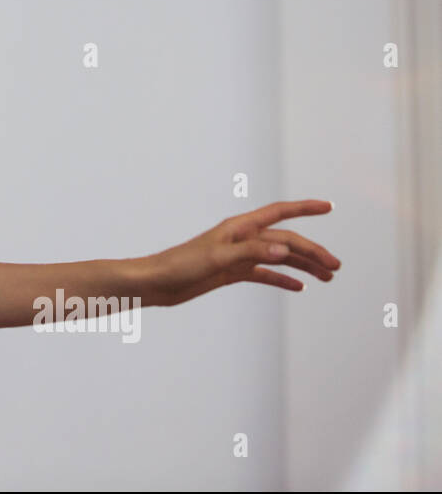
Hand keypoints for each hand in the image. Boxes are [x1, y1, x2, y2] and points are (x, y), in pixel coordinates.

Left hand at [143, 199, 339, 306]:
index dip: (305, 208)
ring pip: (279, 258)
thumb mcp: (218, 258)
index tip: (329, 206)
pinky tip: (299, 287)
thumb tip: (285, 250)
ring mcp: (238, 255)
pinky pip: (264, 274)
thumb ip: (251, 252)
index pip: (280, 213)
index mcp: (239, 227)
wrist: (157, 283)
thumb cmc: (180, 265)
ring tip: (327, 278)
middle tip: (336, 267)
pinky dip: (282, 279)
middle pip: (286, 241)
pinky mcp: (232, 272)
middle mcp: (242, 238)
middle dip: (313, 251)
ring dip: (303, 266)